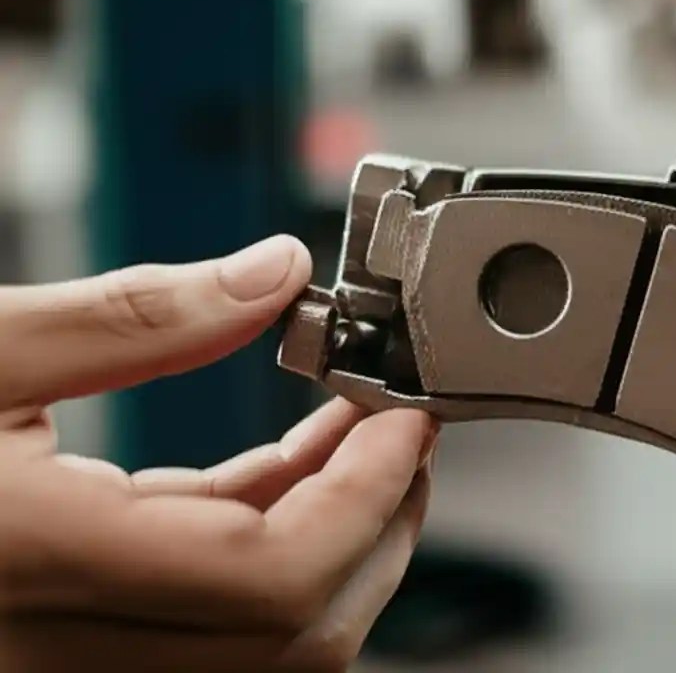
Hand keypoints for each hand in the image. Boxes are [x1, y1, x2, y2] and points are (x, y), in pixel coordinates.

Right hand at [0, 236, 437, 672]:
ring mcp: (69, 670)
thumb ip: (137, 317)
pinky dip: (272, 552)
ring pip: (269, 645)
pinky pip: (211, 624)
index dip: (371, 499)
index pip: (275, 576)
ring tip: (353, 434)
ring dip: (336, 541)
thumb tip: (274, 272)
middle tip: (399, 427)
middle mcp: (62, 651)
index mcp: (38, 564)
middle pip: (299, 630)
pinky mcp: (75, 655)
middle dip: (379, 524)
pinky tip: (291, 469)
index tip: (406, 419)